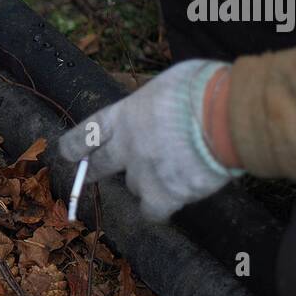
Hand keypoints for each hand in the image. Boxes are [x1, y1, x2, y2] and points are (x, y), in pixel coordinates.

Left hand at [58, 60, 242, 219]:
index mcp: (123, 116)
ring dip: (147, 183)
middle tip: (94, 174)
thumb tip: (158, 110)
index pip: (86, 135)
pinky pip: (153, 211)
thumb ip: (153, 104)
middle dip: (95, 171)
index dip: (75, 147)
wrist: (227, 116)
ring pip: (135, 187)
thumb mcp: (168, 84)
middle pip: (100, 166)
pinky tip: (172, 201)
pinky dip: (160, 209)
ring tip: (170, 171)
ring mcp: (144, 174)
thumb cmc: (204, 88)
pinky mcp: (166, 195)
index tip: (68, 154)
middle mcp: (127, 147)